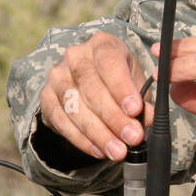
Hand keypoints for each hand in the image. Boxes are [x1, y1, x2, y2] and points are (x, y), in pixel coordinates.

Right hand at [40, 31, 150, 160]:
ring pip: (75, 107)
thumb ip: (143, 99)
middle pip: (92, 87)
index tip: (135, 110)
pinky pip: (62, 121)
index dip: (122, 87)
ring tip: (118, 150)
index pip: (109, 62)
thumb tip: (148, 118)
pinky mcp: (47, 98)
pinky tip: (99, 150)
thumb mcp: (135, 82)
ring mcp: (58, 76)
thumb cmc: (118, 79)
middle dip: (114, 117)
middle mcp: (76, 56)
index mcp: (102, 45)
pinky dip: (82, 139)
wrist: (88, 80)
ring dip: (99, 133)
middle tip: (132, 137)